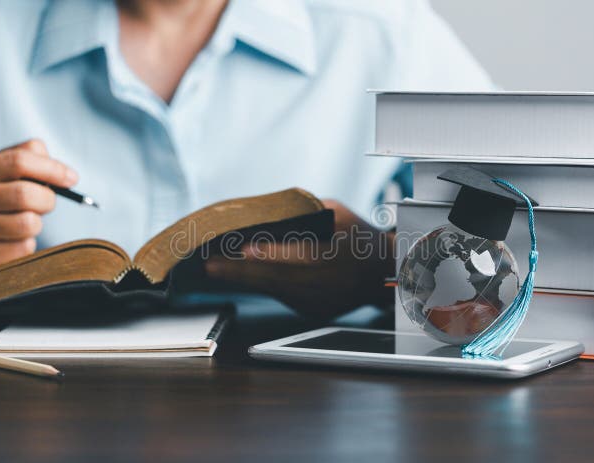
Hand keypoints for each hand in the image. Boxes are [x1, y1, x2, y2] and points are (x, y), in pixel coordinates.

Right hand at [0, 139, 77, 270]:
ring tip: (25, 221)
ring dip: (37, 223)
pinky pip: (24, 249)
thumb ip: (31, 156)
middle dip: (47, 199)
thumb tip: (65, 173)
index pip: (19, 161)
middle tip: (46, 203)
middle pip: (25, 194)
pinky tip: (13, 240)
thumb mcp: (5, 172)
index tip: (72, 179)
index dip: (52, 168)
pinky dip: (28, 244)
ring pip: (28, 224)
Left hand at [204, 200, 394, 319]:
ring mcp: (321, 300)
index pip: (302, 254)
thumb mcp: (335, 213)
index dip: (272, 253)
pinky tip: (238, 276)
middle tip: (210, 264)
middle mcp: (330, 281)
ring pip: (276, 290)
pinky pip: (282, 296)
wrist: (383, 271)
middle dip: (241, 271)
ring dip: (243, 279)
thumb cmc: (356, 234)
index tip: (244, 249)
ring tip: (214, 269)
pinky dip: (260, 285)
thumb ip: (303, 214)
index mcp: (340, 252)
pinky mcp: (314, 311)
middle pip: (280, 277)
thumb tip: (262, 215)